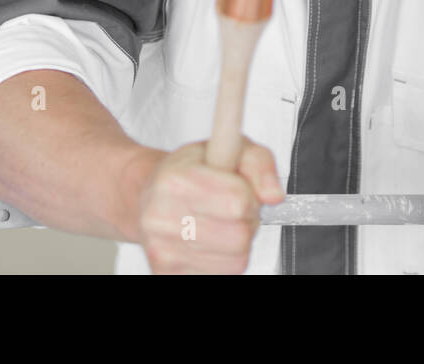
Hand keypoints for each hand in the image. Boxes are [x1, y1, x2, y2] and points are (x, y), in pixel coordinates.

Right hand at [132, 139, 284, 273]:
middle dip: (247, 221)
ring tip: (223, 223)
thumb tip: (274, 196)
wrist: (149, 192)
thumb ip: (259, 163)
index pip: (238, 202)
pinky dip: (226, 260)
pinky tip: (212, 242)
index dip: (249, 195)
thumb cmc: (194, 169)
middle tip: (233, 210)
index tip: (238, 188)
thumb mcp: (230, 147)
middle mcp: (160, 217)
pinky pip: (223, 275)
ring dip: (239, 243)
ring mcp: (160, 250)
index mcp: (174, 180)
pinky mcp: (166, 273)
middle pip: (239, 236)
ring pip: (236, 260)